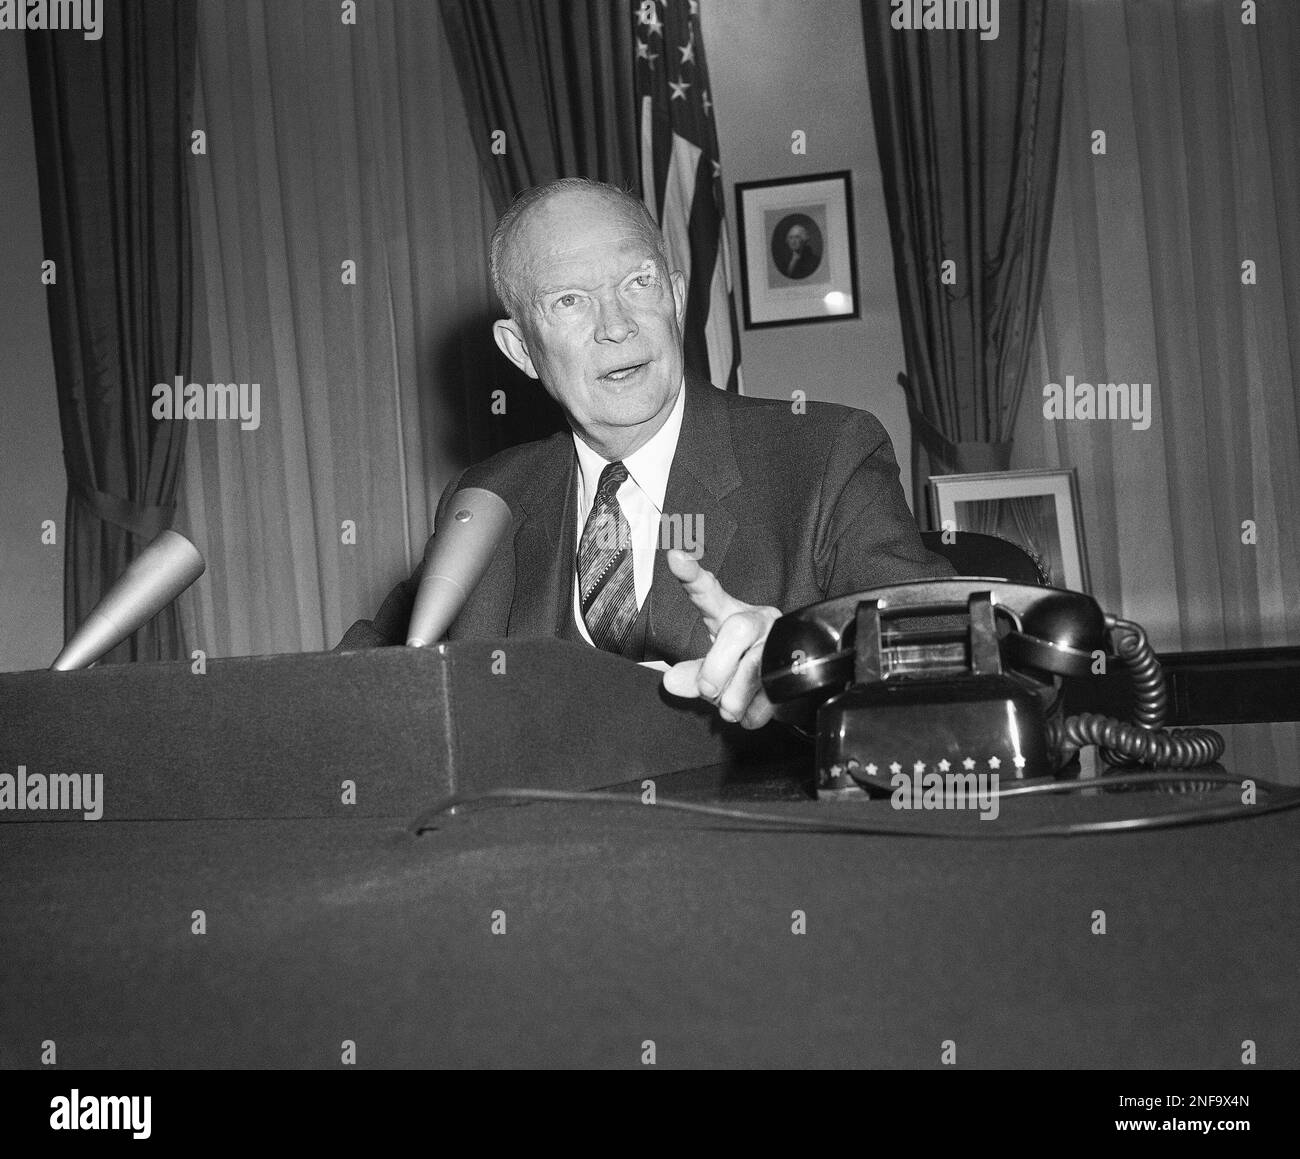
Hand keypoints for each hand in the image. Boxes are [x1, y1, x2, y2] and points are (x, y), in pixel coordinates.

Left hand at [661, 550, 779, 729]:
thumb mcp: (712, 665)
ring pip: (755, 668)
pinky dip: (752, 714)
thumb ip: (690, 673)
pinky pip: (771, 695)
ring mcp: (780, 641)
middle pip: (737, 630)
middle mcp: (757, 620)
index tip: (676, 558)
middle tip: (708, 689)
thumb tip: (671, 682)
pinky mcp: (798, 667)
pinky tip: (748, 712)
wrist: (784, 680)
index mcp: (729, 613)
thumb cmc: (742, 665)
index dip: (691, 574)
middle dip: (717, 668)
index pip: (707, 590)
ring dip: (734, 698)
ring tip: (727, 708)